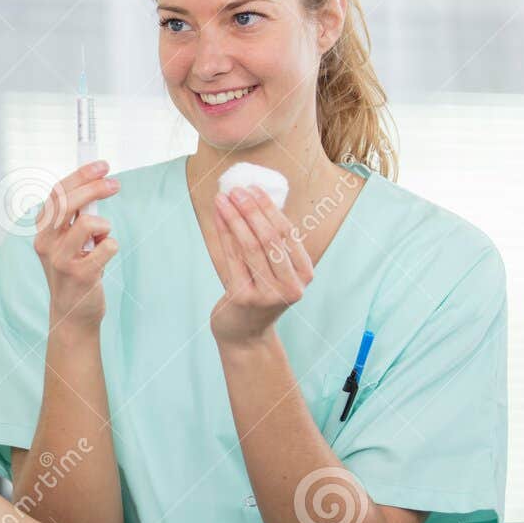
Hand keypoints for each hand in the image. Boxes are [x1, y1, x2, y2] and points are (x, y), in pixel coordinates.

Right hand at [33, 161, 120, 331]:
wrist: (72, 314)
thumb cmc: (74, 271)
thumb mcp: (67, 241)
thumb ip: (74, 217)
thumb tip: (96, 182)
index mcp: (42, 231)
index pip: (57, 193)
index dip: (81, 175)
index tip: (102, 166)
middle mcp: (45, 243)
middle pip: (68, 201)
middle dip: (95, 187)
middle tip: (115, 185)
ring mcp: (60, 259)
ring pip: (89, 222)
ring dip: (104, 227)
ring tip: (101, 240)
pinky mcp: (79, 274)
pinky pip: (108, 246)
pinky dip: (111, 247)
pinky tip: (102, 259)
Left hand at [209, 185, 312, 345]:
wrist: (244, 334)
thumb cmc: (258, 292)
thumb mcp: (273, 269)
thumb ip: (271, 242)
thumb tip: (255, 197)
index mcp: (305, 274)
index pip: (287, 233)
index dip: (269, 208)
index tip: (254, 188)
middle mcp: (291, 285)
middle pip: (270, 238)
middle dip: (251, 210)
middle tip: (236, 189)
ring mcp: (268, 294)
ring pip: (250, 247)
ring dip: (235, 218)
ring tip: (223, 198)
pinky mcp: (244, 299)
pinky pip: (233, 259)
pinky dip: (224, 234)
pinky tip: (218, 218)